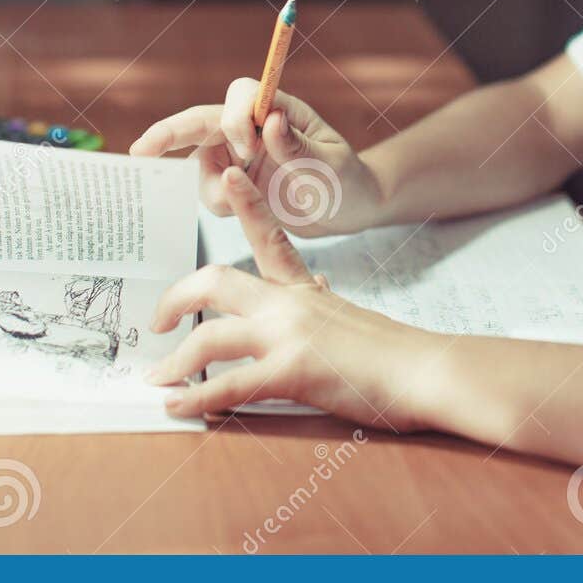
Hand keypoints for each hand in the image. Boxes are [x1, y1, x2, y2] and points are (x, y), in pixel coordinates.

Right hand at [130, 79, 383, 235]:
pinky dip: (221, 203)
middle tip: (140, 151)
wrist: (349, 210)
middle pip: (201, 119)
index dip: (234, 118)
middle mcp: (252, 127)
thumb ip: (298, 146)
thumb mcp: (329, 164)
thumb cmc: (346, 180)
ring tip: (247, 202)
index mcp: (278, 109)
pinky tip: (246, 209)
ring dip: (215, 187)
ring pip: (202, 163)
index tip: (250, 150)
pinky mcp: (234, 180)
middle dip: (169, 133)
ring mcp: (238, 154)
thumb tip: (270, 120)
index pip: (241, 94)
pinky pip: (210, 190)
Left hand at [145, 166, 439, 428]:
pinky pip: (228, 385)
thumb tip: (320, 287)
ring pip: (210, 336)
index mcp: (304, 288)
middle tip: (157, 322)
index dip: (246, 203)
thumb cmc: (396, 352)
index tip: (227, 175)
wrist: (426, 370)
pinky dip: (194, 400)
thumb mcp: (351, 314)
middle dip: (176, 299)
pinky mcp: (291, 370)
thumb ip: (324, 300)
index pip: (270, 234)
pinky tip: (175, 407)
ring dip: (174, 362)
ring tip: (156, 381)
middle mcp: (290, 303)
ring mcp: (288, 334)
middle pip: (216, 280)